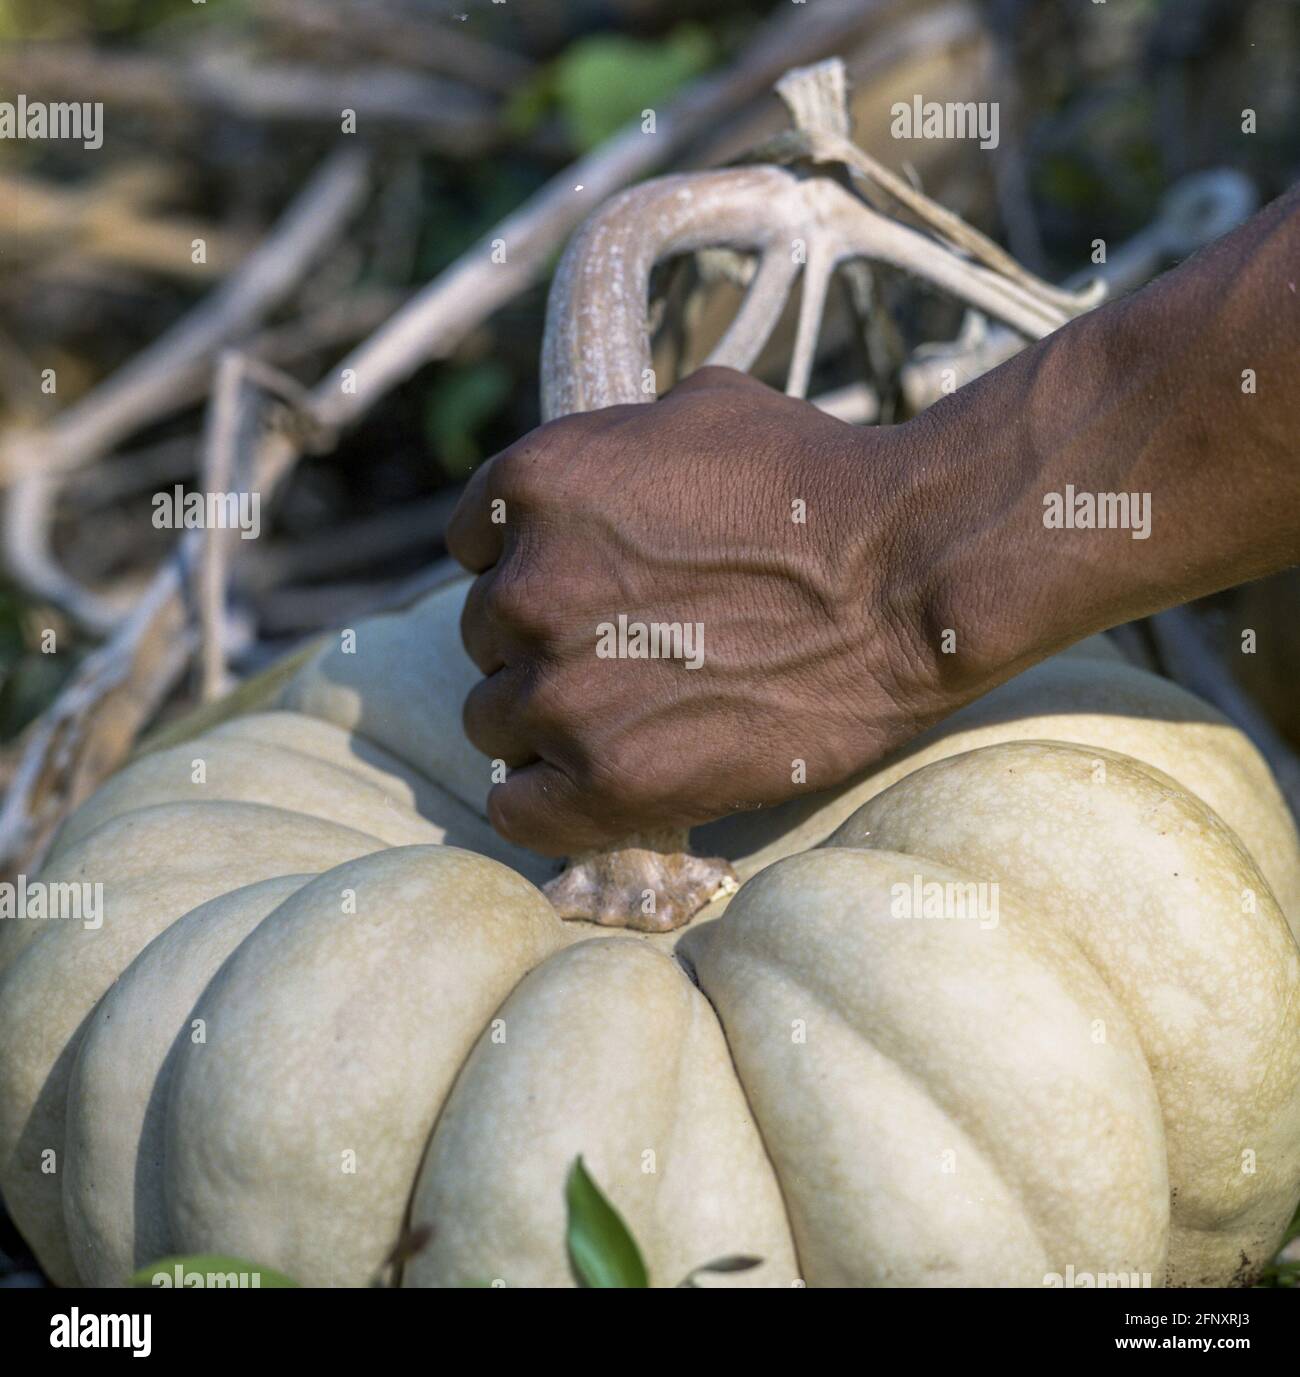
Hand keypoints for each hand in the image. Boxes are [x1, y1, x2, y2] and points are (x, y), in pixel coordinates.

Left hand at [447, 367, 956, 855]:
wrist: (908, 575)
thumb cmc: (819, 483)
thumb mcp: (699, 411)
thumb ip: (612, 446)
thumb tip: (592, 477)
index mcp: (535, 485)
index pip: (473, 547)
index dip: (527, 570)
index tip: (578, 593)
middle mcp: (525, 587)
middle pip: (486, 639)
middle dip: (542, 645)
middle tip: (622, 657)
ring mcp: (560, 690)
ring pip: (496, 722)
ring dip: (547, 722)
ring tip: (628, 718)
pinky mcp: (605, 779)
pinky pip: (520, 810)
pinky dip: (547, 804)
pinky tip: (594, 787)